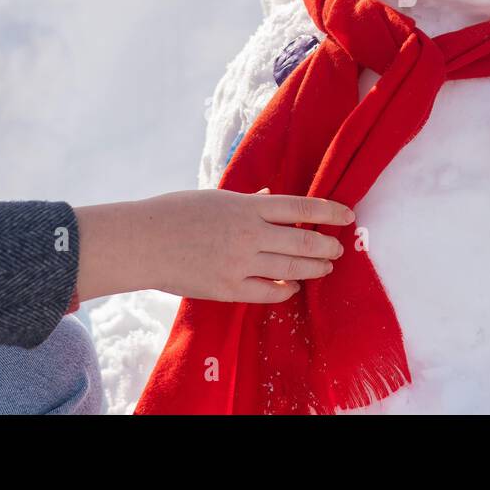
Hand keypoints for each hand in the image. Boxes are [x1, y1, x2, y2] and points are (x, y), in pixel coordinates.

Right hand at [74, 189, 352, 304]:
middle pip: (304, 242)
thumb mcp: (216, 197)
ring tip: (325, 268)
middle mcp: (250, 235)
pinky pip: (268, 292)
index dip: (329, 212)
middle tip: (338, 249)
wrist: (142, 241)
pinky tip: (291, 286)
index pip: (301, 208)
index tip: (348, 216)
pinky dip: (285, 289)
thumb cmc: (175, 212)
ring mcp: (240, 264)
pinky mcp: (228, 288)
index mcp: (248, 207)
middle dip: (326, 246)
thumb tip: (270, 196)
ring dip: (314, 269)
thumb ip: (248, 201)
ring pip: (291, 269)